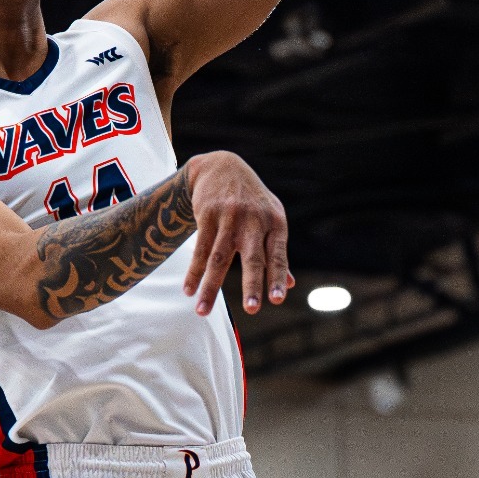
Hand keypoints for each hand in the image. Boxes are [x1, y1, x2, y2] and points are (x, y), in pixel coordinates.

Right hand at [180, 151, 291, 316]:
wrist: (221, 165)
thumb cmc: (252, 200)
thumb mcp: (270, 219)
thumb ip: (277, 252)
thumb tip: (290, 285)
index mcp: (275, 223)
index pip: (279, 255)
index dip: (278, 277)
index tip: (277, 299)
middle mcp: (254, 220)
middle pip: (252, 258)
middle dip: (252, 285)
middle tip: (252, 310)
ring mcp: (230, 216)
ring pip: (219, 258)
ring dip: (210, 287)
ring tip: (202, 311)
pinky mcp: (207, 214)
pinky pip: (199, 249)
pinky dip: (193, 272)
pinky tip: (188, 290)